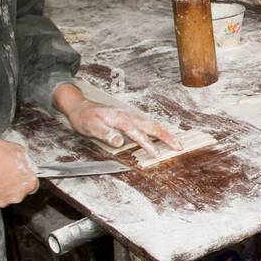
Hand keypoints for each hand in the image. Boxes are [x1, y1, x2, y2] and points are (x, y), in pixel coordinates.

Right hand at [0, 134, 37, 208]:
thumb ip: (24, 161)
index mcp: (28, 183)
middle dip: (11, 184)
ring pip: (2, 196)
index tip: (19, 174)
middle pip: (17, 192)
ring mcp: (0, 201)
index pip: (32, 185)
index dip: (24, 178)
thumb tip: (24, 162)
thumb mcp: (17, 150)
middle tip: (2, 172)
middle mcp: (15, 196)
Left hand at [54, 84, 179, 159]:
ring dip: (165, 132)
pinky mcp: (130, 117)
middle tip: (179, 146)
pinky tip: (162, 133)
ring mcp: (130, 116)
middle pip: (152, 126)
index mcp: (120, 119)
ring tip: (177, 141)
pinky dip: (158, 128)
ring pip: (152, 124)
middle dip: (167, 136)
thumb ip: (105, 134)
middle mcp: (128, 116)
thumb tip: (119, 141)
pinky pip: (148, 123)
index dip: (148, 144)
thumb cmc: (85, 118)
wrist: (81, 107)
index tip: (156, 154)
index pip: (138, 133)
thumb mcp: (90, 127)